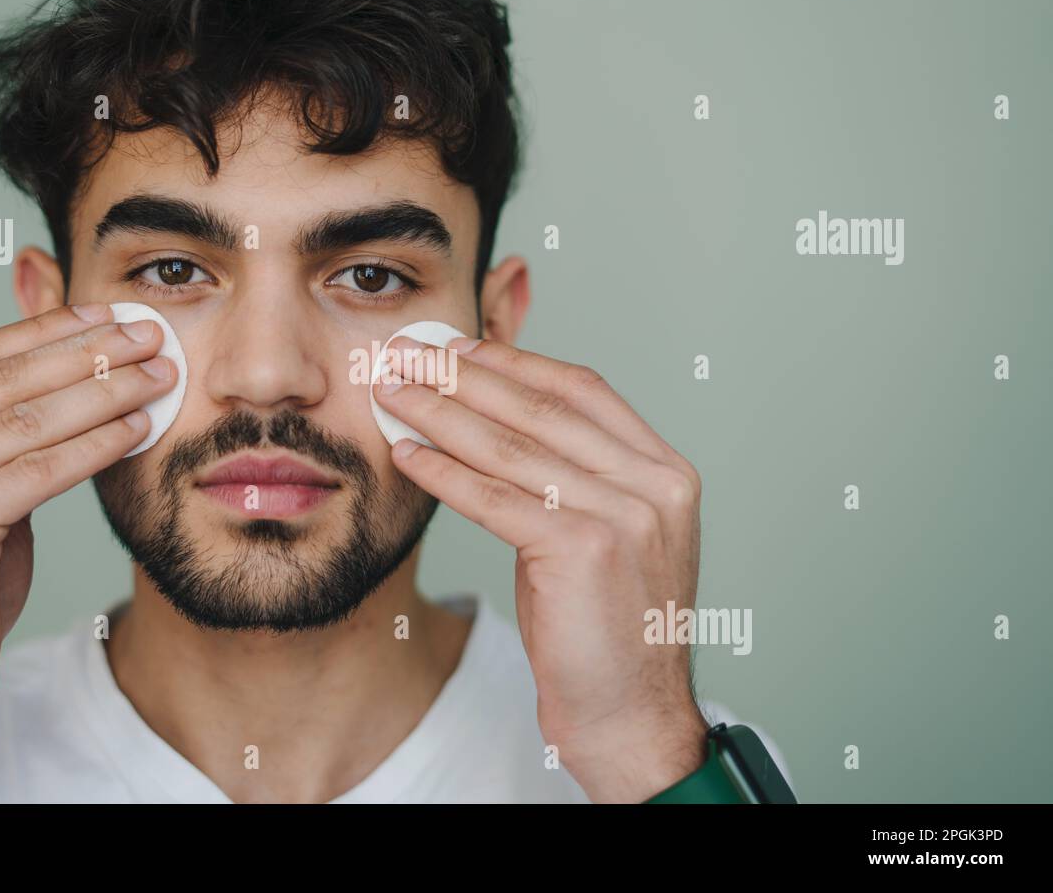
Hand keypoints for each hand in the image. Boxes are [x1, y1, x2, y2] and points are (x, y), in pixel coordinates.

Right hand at [0, 304, 174, 742]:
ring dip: (105, 391)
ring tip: (160, 376)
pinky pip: (38, 471)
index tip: (106, 314)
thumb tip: (72, 389)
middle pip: (3, 379)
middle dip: (86, 351)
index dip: (45, 331)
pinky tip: (138, 429)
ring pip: (27, 420)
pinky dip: (95, 445)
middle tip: (150, 335)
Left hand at [373, 335, 709, 801]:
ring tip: (392, 392)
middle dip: (464, 375)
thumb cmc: (606, 626)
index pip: (584, 390)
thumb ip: (574, 475)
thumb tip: (493, 416)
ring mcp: (623, 515)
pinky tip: (407, 452)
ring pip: (512, 447)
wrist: (630, 715)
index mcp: (666, 471)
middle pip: (542, 408)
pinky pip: (494, 497)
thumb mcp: (608, 533)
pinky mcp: (584, 549)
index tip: (458, 344)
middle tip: (408, 352)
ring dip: (441, 413)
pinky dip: (443, 471)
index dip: (515, 362)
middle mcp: (654, 485)